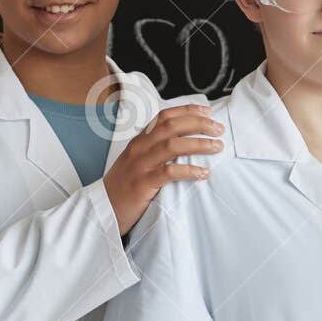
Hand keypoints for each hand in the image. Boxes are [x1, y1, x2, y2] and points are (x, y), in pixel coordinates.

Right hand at [102, 103, 223, 233]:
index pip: (164, 116)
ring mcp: (140, 165)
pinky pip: (169, 172)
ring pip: (172, 146)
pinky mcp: (142, 184)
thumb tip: (187, 142)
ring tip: (217, 147)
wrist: (103, 209)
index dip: (187, 111)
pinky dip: (189, 170)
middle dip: (198, 124)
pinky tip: (204, 173)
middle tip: (219, 129)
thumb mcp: (138, 161)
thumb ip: (156, 149)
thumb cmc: (125, 186)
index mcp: (139, 140)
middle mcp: (139, 148)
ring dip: (198, 144)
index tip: (208, 112)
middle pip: (171, 126)